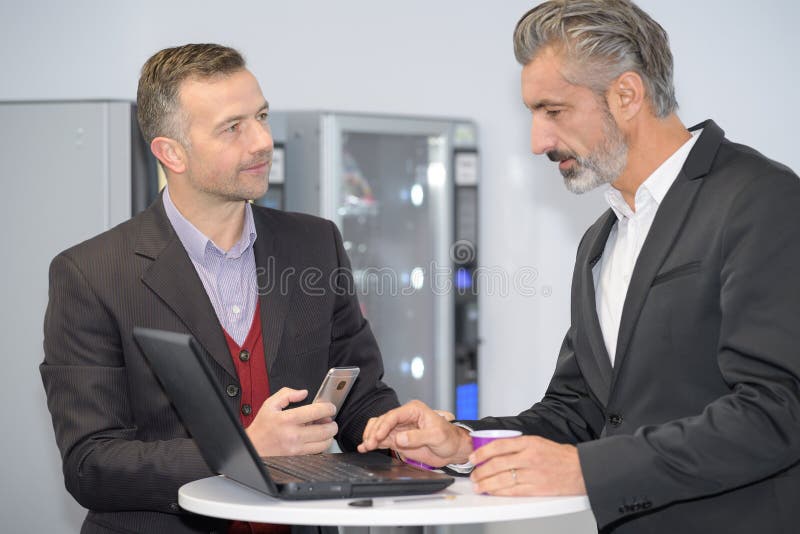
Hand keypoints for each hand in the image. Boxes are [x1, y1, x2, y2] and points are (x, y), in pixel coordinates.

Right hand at [245, 387, 337, 455]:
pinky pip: (317, 452)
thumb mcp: (269, 404)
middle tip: (329, 419)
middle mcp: (294, 435)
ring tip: (324, 429)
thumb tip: (303, 393)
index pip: (317, 412)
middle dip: (332, 423)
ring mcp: (296, 448)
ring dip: (329, 435)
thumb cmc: (261, 427)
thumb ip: (286, 394)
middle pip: (326, 430)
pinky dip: (320, 445)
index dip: (329, 408)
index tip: (330, 407)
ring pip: (324, 443)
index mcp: (288, 419)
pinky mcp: (297, 457)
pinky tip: (316, 439)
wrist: (252, 447)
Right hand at [358, 400, 471, 465]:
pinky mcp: (398, 439)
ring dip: (371, 436)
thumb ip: (417, 437)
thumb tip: (399, 438)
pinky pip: (382, 439)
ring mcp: (400, 429)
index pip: (394, 415)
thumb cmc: (449, 438)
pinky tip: (365, 447)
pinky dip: (373, 442)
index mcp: (414, 410)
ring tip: (365, 446)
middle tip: (369, 444)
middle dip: (374, 432)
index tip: (378, 436)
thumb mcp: (436, 436)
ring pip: (379, 428)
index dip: (384, 425)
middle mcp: (404, 417)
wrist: (453, 449)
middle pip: (383, 421)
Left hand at [469, 435, 585, 495]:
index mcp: (529, 443)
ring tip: (478, 485)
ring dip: (486, 483)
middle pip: (497, 464)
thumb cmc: (560, 456)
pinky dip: (499, 492)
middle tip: (473, 474)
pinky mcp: (536, 489)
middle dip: (481, 470)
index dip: (482, 452)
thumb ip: (518, 445)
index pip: (499, 446)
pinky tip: (492, 491)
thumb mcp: (538, 442)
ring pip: (502, 479)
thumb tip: (495, 449)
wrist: (581, 469)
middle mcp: (529, 457)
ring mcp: (533, 474)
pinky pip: (512, 491)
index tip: (473, 457)